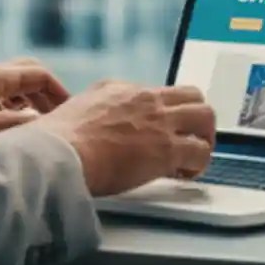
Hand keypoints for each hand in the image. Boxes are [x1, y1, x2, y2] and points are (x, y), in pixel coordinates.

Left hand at [0, 58, 70, 155]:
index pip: (39, 73)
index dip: (59, 92)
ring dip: (23, 105)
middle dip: (43, 94)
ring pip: (5, 88)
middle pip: (23, 74)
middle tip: (54, 117)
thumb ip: (22, 126)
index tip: (70, 113)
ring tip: (31, 129)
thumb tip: (47, 124)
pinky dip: (3, 111)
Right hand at [34, 80, 215, 196]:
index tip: (161, 131)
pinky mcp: (167, 149)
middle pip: (192, 95)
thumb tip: (94, 123)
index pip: (158, 93)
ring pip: (205, 117)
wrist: (60, 153)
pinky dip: (198, 165)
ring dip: (204, 138)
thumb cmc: (58, 140)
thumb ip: (93, 110)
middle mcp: (146, 100)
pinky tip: (185, 175)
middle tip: (191, 137)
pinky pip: (200, 152)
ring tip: (194, 158)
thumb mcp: (76, 109)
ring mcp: (159, 122)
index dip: (164, 114)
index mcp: (122, 90)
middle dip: (197, 117)